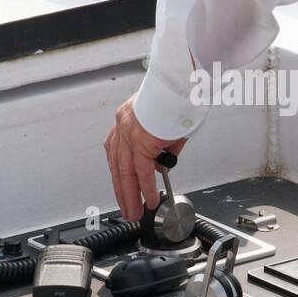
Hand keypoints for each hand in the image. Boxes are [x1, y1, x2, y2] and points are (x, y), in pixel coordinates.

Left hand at [104, 94, 185, 220]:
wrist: (180, 84)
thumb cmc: (178, 96)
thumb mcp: (166, 122)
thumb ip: (164, 145)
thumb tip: (163, 163)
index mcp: (127, 116)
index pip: (117, 150)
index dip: (119, 170)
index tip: (122, 184)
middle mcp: (123, 125)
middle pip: (117, 165)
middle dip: (121, 189)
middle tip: (126, 207)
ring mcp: (130, 134)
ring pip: (125, 172)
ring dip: (130, 195)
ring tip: (134, 212)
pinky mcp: (141, 142)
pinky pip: (141, 171)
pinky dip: (146, 188)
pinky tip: (149, 200)